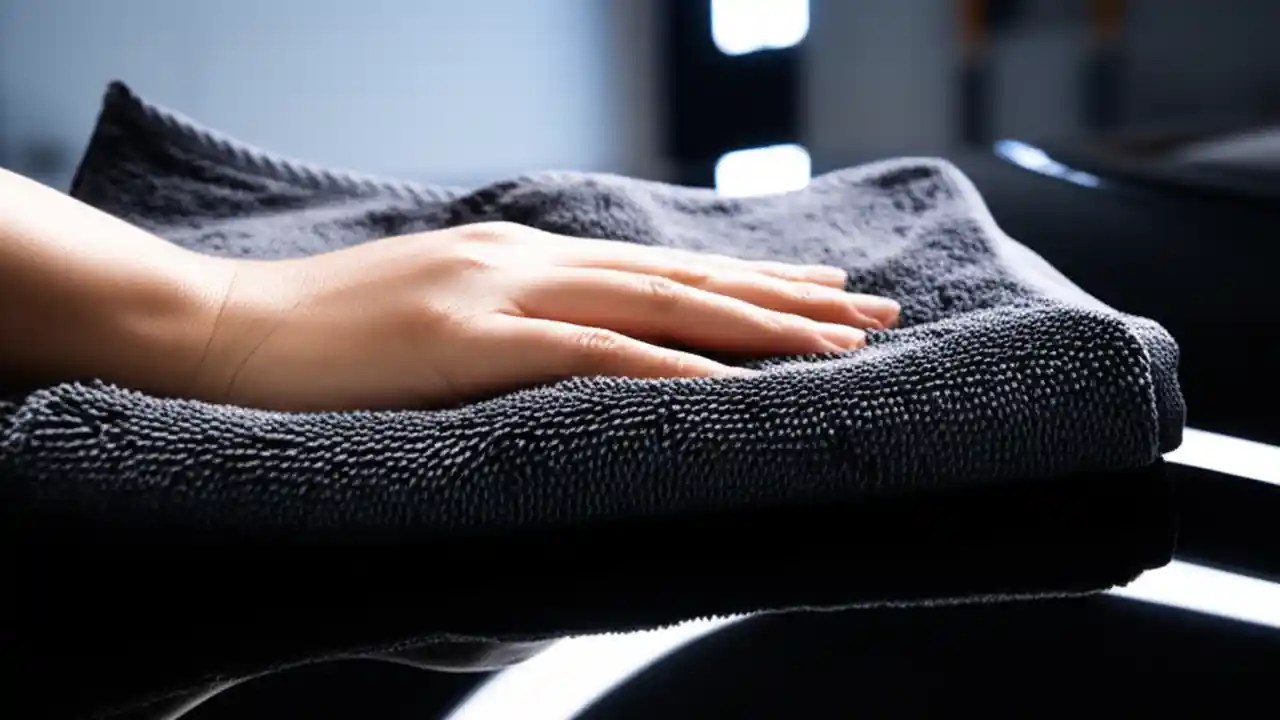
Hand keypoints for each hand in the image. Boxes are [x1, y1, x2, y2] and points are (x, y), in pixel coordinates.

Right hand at [192, 222, 898, 410]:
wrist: (222, 332)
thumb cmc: (324, 335)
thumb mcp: (434, 309)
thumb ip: (508, 317)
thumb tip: (574, 344)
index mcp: (517, 253)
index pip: (656, 264)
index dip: (744, 278)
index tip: (819, 292)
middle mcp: (523, 259)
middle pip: (680, 274)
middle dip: (784, 296)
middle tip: (872, 310)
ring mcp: (498, 294)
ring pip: (657, 303)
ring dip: (754, 325)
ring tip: (840, 343)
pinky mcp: (469, 342)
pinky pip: (588, 351)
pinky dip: (666, 363)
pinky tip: (729, 380)